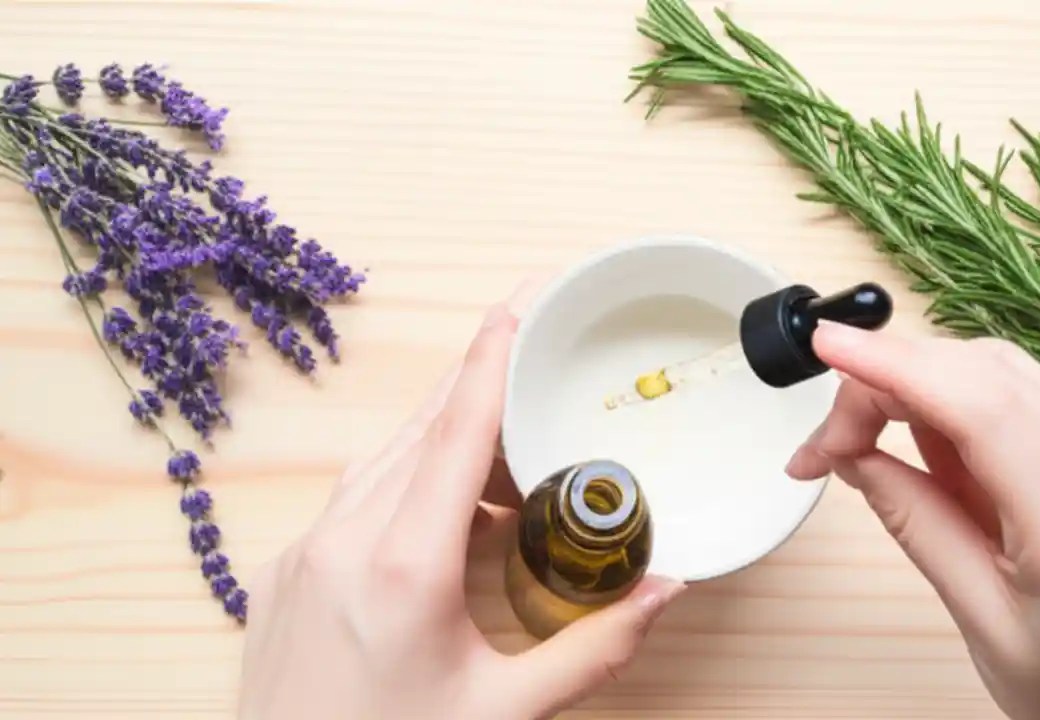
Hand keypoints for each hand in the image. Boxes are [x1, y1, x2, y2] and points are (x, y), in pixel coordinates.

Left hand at [237, 284, 685, 719]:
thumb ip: (592, 650)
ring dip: (443, 444)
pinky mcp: (281, 579)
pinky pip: (349, 503)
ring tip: (504, 460)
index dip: (490, 362)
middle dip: (479, 394)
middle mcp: (342, 546)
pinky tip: (443, 519)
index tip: (518, 304)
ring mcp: (301, 558)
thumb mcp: (502, 715)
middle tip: (534, 369)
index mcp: (403, 569)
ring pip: (382, 464)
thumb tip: (662, 590)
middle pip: (421, 436)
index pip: (455, 436)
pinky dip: (403, 487)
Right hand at [786, 323, 1039, 719]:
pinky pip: (1018, 394)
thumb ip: (913, 522)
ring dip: (917, 387)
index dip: (895, 364)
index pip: (981, 407)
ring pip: (999, 372)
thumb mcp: (978, 620)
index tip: (826, 346)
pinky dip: (952, 400)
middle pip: (985, 373)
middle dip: (889, 380)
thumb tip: (848, 451)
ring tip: (861, 444)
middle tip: (826, 442)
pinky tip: (919, 441)